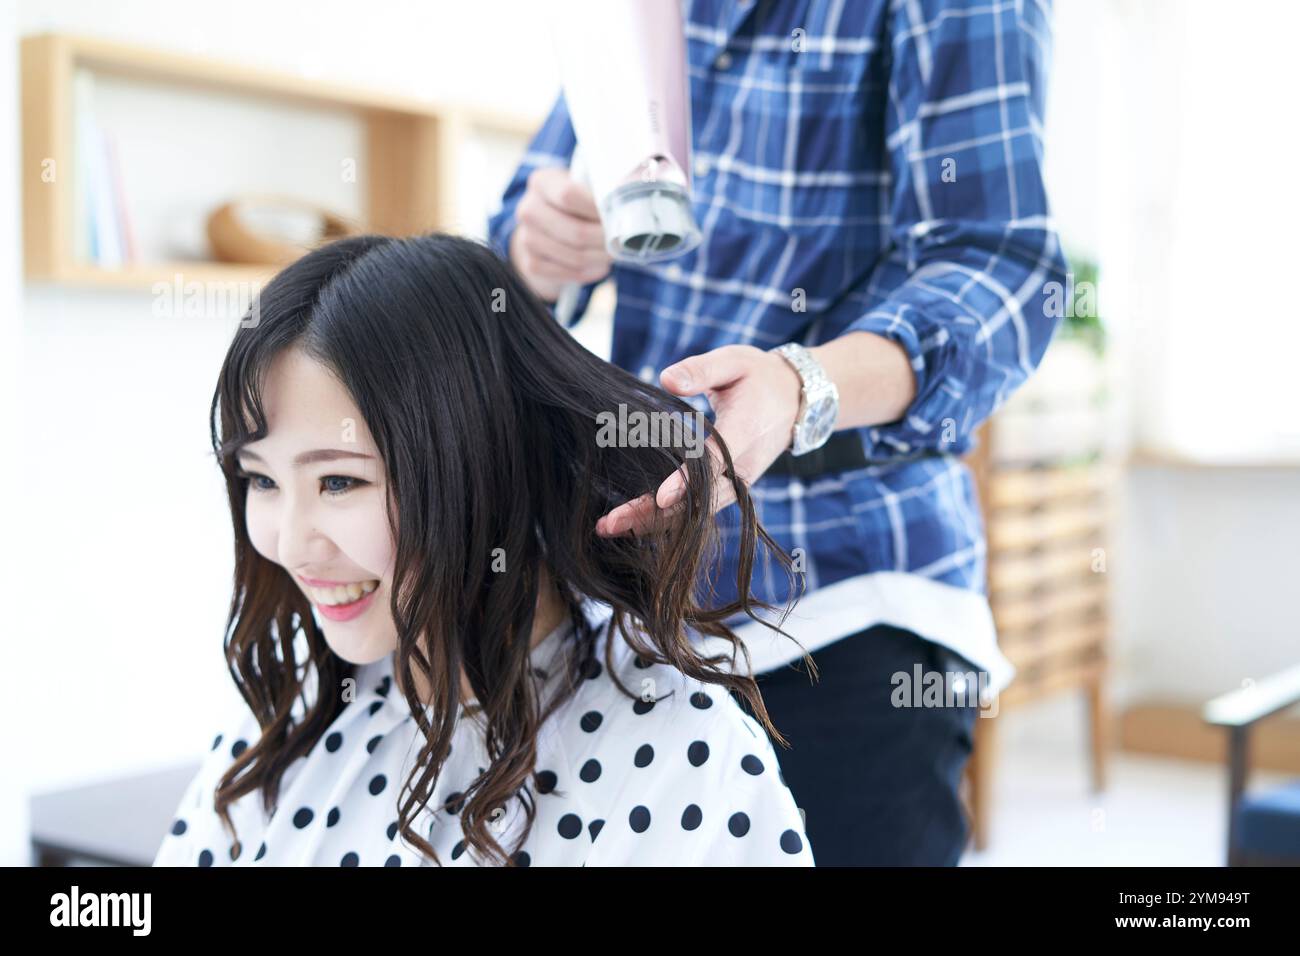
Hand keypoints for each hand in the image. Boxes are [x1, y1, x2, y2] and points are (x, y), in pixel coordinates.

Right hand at [509, 167, 612, 301]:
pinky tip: (599, 264)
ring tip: (614, 253)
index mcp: (541, 181)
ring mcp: (527, 238)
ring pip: (574, 255)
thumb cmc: (574, 204)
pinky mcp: (531, 263)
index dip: (598, 209)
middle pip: (575, 231)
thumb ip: (600, 187)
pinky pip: (567, 273)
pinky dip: (589, 272)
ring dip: (600, 258)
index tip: (619, 215)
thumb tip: (636, 191)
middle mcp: (528, 209)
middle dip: (605, 239)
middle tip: (623, 242)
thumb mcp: (582, 186)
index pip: (569, 195)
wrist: (545, 229)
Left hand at [594, 345, 802, 536]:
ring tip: (610, 529)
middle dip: (653, 513)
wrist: (796, 399)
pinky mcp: (732, 489)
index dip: (688, 481)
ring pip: (696, 512)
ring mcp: (740, 483)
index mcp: (747, 430)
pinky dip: (667, 520)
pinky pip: (699, 511)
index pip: (716, 461)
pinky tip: (634, 525)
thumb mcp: (734, 361)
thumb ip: (700, 370)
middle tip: (609, 523)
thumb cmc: (758, 376)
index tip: (660, 497)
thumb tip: (665, 379)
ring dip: (654, 523)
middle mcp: (745, 466)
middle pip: (699, 499)